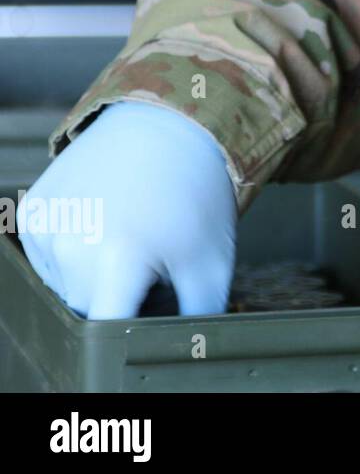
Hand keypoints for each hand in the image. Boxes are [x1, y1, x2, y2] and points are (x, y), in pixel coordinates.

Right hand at [19, 101, 236, 318]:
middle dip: (120, 298)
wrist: (169, 127)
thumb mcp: (211, 261)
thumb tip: (185, 346)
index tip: (143, 321)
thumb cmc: (196, 194)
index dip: (126, 335)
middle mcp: (72, 245)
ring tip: (130, 234)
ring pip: (67, 285)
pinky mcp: (34, 212)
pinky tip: (106, 220)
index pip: (105, 331)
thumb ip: (196, 316)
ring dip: (94, 275)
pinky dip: (75, 250)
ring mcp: (47, 227)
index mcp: (119, 259)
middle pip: (90, 309)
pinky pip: (50, 256)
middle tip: (153, 263)